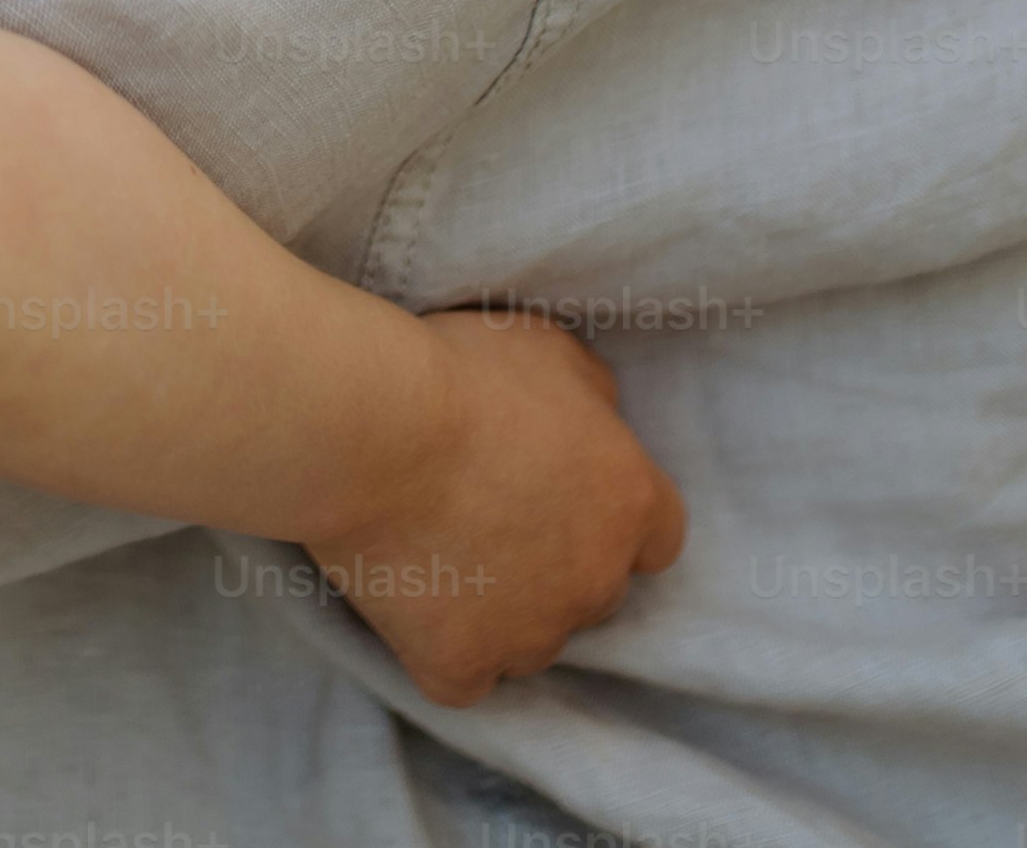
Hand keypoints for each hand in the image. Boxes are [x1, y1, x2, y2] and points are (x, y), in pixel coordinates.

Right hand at [304, 308, 685, 709]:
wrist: (369, 429)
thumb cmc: (457, 372)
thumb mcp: (548, 348)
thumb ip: (591, 394)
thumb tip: (598, 416)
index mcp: (629, 501)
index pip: (656, 538)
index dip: (608, 519)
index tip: (562, 498)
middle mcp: (597, 580)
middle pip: (591, 592)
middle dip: (551, 565)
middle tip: (483, 516)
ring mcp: (531, 633)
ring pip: (529, 642)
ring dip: (498, 612)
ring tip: (436, 555)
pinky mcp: (462, 665)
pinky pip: (463, 678)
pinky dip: (441, 651)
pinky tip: (411, 606)